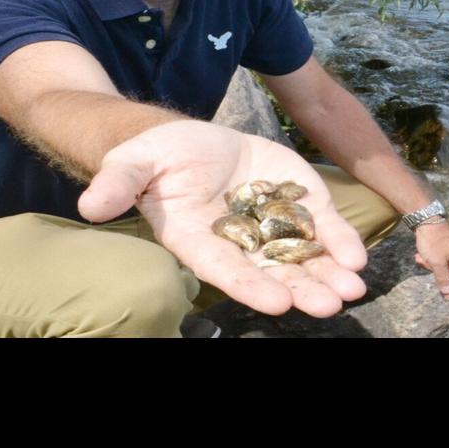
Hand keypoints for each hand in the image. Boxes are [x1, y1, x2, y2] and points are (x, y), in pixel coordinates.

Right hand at [77, 121, 368, 316]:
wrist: (193, 142)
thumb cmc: (157, 158)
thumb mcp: (133, 163)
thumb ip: (118, 183)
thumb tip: (90, 206)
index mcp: (197, 242)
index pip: (225, 270)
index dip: (249, 286)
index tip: (275, 303)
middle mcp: (239, 243)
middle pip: (273, 273)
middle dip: (301, 290)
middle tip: (329, 305)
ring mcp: (272, 226)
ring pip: (304, 258)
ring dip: (329, 275)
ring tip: (353, 290)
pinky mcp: (297, 204)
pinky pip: (323, 228)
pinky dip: (341, 243)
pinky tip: (358, 258)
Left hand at [412, 222, 448, 298]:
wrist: (426, 220)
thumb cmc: (434, 242)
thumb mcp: (437, 263)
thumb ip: (443, 279)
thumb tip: (447, 291)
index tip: (445, 297)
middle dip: (436, 273)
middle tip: (426, 267)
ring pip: (443, 267)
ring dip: (430, 265)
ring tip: (420, 257)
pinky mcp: (445, 248)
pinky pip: (439, 260)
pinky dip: (429, 259)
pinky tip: (420, 254)